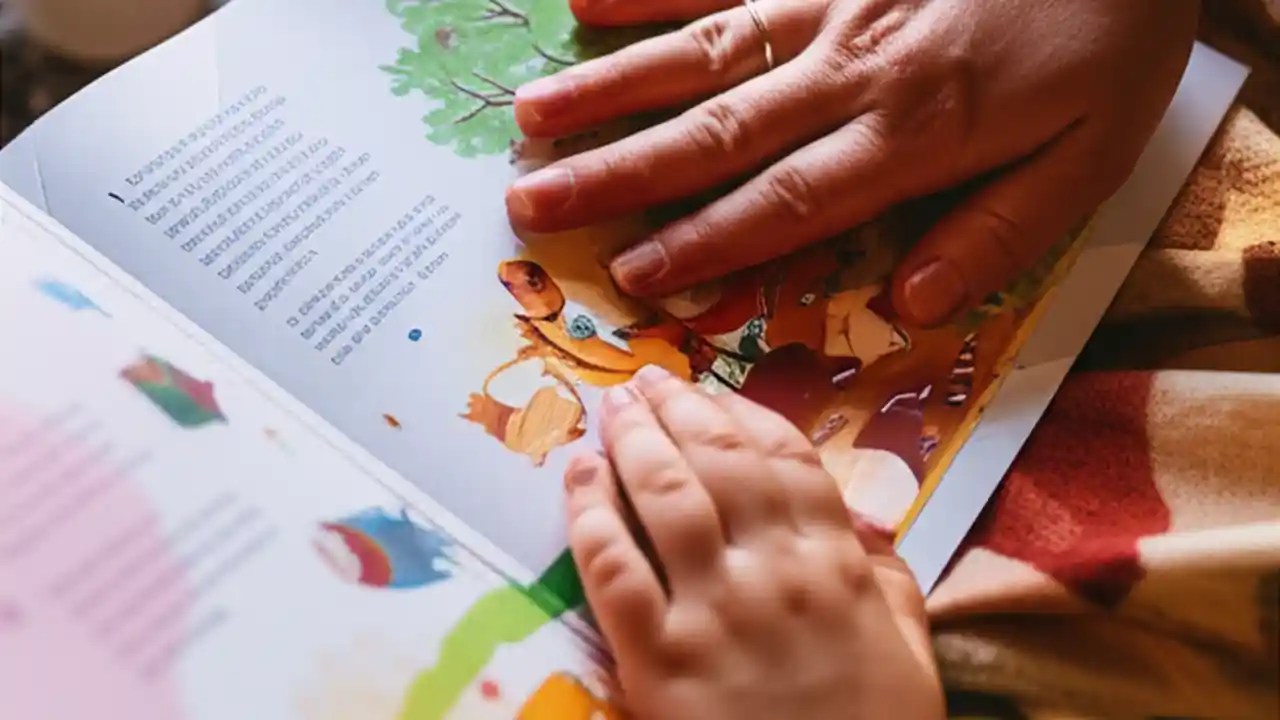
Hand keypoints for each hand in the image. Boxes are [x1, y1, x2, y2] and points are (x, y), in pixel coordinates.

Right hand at [507, 0, 1197, 325]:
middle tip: (531, 203)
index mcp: (912, 133)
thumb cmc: (1109, 39)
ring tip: (531, 118)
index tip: (631, 276)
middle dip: (619, 174)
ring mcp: (830, 2)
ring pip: (704, 52)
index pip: (787, 202)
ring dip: (612, 86)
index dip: (705, 243)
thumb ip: (999, 232)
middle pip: (717, 131)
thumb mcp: (1091, 156)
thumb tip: (913, 303)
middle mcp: (852, 69)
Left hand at [563, 365, 941, 718]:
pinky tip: (577, 474)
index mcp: (836, 566)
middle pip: (719, 463)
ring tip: (612, 405)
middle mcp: (773, 572)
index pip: (786, 462)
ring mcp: (712, 611)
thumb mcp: (909, 657)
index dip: (744, 415)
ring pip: (667, 497)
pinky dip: (590, 513)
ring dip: (634, 439)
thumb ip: (890, 583)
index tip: (714, 390)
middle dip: (680, 409)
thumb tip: (865, 526)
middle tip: (647, 379)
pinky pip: (614, 568)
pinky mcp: (656, 659)